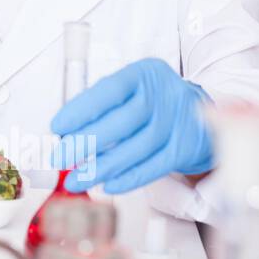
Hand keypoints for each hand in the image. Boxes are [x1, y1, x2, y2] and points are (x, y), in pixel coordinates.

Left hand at [50, 58, 213, 193]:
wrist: (201, 113)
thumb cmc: (152, 102)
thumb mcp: (131, 90)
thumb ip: (101, 105)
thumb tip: (66, 133)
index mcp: (144, 74)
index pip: (109, 91)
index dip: (81, 110)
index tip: (57, 128)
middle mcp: (163, 95)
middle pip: (121, 123)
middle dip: (85, 143)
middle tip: (59, 158)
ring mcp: (177, 122)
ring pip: (135, 149)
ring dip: (101, 168)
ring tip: (75, 180)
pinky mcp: (185, 148)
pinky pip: (153, 167)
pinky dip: (128, 178)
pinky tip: (106, 185)